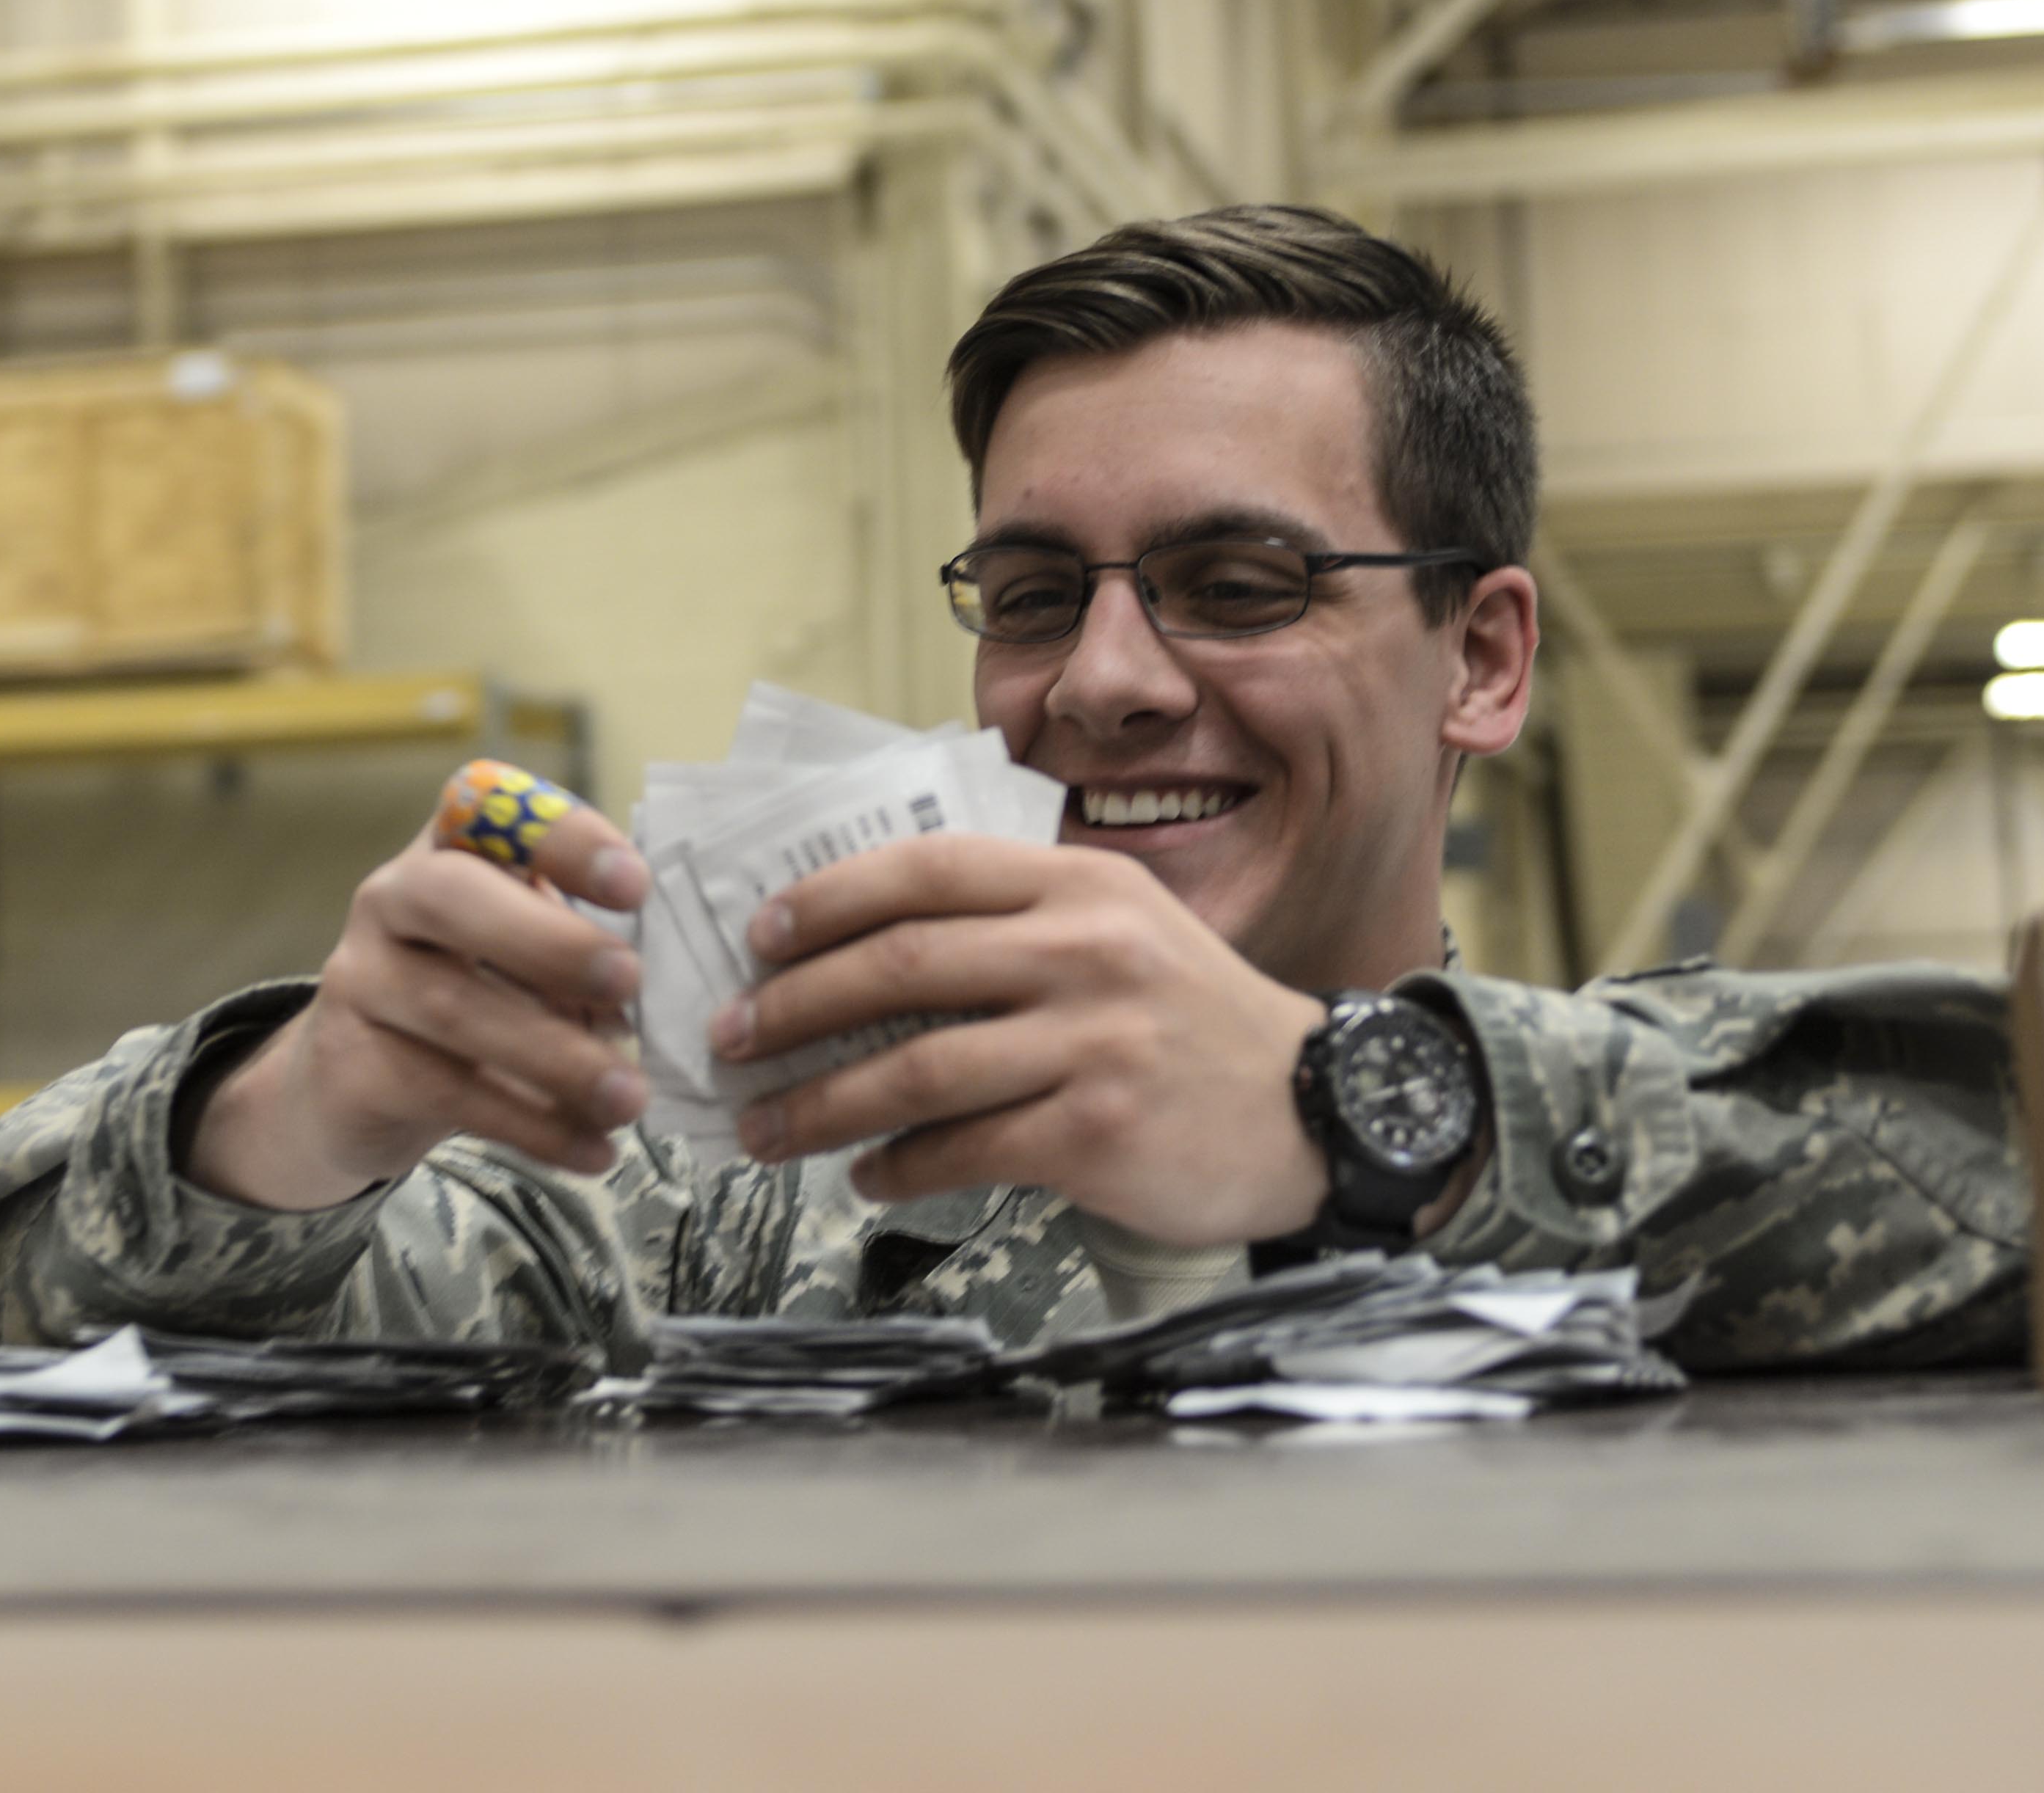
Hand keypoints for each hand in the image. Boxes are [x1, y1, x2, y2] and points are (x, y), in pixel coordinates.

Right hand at [186, 804, 650, 1209]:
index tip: (635, 882)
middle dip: (548, 939)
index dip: (561, 837)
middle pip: (451, 898)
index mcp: (446, 848)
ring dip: (557, 1057)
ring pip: (454, 1009)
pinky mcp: (351, 1064)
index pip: (489, 808)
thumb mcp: (522, 953)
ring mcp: (360, 979)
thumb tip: (653, 997)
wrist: (351, 1081)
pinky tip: (592, 1148)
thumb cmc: (471, 990)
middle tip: (630, 980)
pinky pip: (446, 1092)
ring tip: (630, 1096)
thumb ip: (577, 952)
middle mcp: (389, 898)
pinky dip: (531, 1126)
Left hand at [705, 837, 1330, 1245]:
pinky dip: (897, 1166)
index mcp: (1079, 883)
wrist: (1313, 1107)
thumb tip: (861, 946)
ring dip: (820, 1103)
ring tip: (765, 1127)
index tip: (761, 934)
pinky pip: (964, 1149)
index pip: (927, 869)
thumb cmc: (1191, 1017)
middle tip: (730, 1037)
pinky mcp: (1098, 1131)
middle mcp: (1086, 950)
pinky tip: (864, 1175)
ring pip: (917, 1068)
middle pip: (902, 963)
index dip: (829, 898)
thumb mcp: (1119, 925)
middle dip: (793, 1004)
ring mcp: (1094, 1041)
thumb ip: (1014, 919)